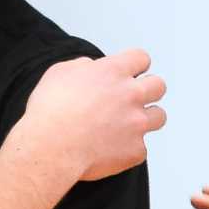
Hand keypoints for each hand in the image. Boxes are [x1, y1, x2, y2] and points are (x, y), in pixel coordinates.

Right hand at [23, 49, 166, 180]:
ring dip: (146, 119)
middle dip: (148, 90)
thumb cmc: (49, 111)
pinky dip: (127, 150)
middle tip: (131, 99)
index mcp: (113, 72)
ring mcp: (137, 123)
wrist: (50, 147)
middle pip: (158, 86)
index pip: (141, 58)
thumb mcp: (59, 73)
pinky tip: (108, 150)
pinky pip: (140, 149)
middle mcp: (131, 95)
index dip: (135, 65)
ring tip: (126, 126)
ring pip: (159, 116)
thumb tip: (92, 69)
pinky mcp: (136, 150)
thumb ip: (83, 66)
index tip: (130, 73)